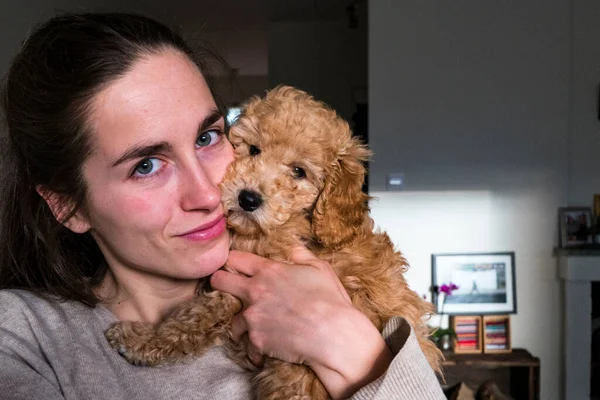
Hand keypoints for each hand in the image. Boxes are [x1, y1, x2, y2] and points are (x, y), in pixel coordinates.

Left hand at [210, 247, 392, 398]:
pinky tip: (266, 348)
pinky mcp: (256, 340)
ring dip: (241, 323)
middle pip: (220, 281)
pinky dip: (256, 348)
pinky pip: (248, 344)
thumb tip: (293, 249)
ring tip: (253, 327)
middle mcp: (255, 291)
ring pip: (232, 319)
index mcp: (269, 271)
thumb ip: (302, 255)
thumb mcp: (320, 268)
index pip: (235, 259)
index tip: (232, 266)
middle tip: (225, 289)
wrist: (333, 335)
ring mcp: (252, 317)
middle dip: (219, 282)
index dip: (231, 261)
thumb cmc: (330, 300)